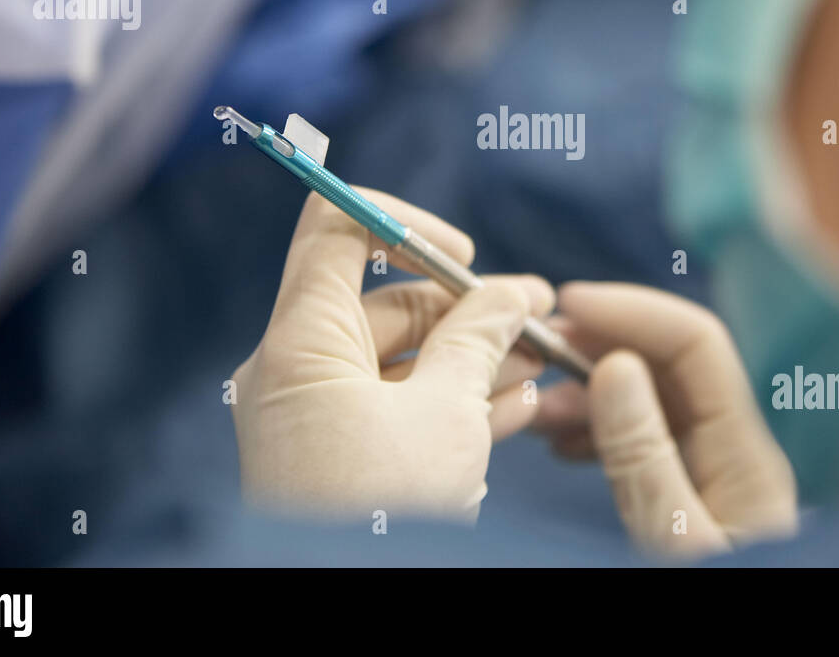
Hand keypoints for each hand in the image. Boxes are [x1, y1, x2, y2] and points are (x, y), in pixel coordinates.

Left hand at [231, 188, 552, 522]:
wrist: (336, 615)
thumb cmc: (382, 511)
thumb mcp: (445, 416)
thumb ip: (479, 340)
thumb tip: (509, 294)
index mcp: (301, 342)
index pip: (335, 231)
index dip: (405, 223)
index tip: (465, 252)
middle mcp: (298, 371)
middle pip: (386, 302)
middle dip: (468, 306)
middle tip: (536, 311)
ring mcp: (317, 418)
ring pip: (402, 362)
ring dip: (473, 356)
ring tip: (540, 357)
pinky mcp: (339, 459)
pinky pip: (395, 410)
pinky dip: (451, 402)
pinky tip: (516, 406)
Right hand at [533, 282, 796, 557]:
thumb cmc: (718, 600)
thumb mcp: (674, 538)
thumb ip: (644, 457)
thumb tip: (614, 365)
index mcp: (747, 454)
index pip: (697, 343)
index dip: (633, 310)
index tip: (569, 304)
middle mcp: (735, 451)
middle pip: (668, 365)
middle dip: (598, 348)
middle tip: (535, 353)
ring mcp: (714, 473)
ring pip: (648, 400)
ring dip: (587, 391)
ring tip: (533, 407)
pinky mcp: (691, 497)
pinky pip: (641, 439)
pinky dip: (596, 429)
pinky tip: (559, 441)